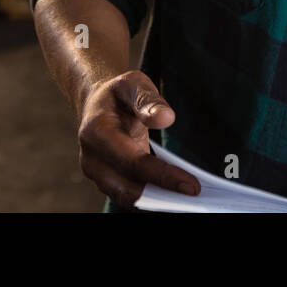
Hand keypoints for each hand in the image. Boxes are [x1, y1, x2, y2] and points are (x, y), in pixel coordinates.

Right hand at [77, 70, 200, 207]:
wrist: (96, 103)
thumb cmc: (117, 94)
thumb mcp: (133, 84)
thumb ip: (148, 100)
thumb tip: (166, 118)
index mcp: (96, 132)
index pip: (132, 163)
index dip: (162, 176)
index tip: (191, 185)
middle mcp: (92, 158)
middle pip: (128, 189)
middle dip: (162, 197)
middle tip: (194, 196)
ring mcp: (96, 173)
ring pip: (127, 199)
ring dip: (157, 202)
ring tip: (186, 200)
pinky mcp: (106, 182)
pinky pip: (129, 197)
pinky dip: (151, 201)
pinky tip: (174, 197)